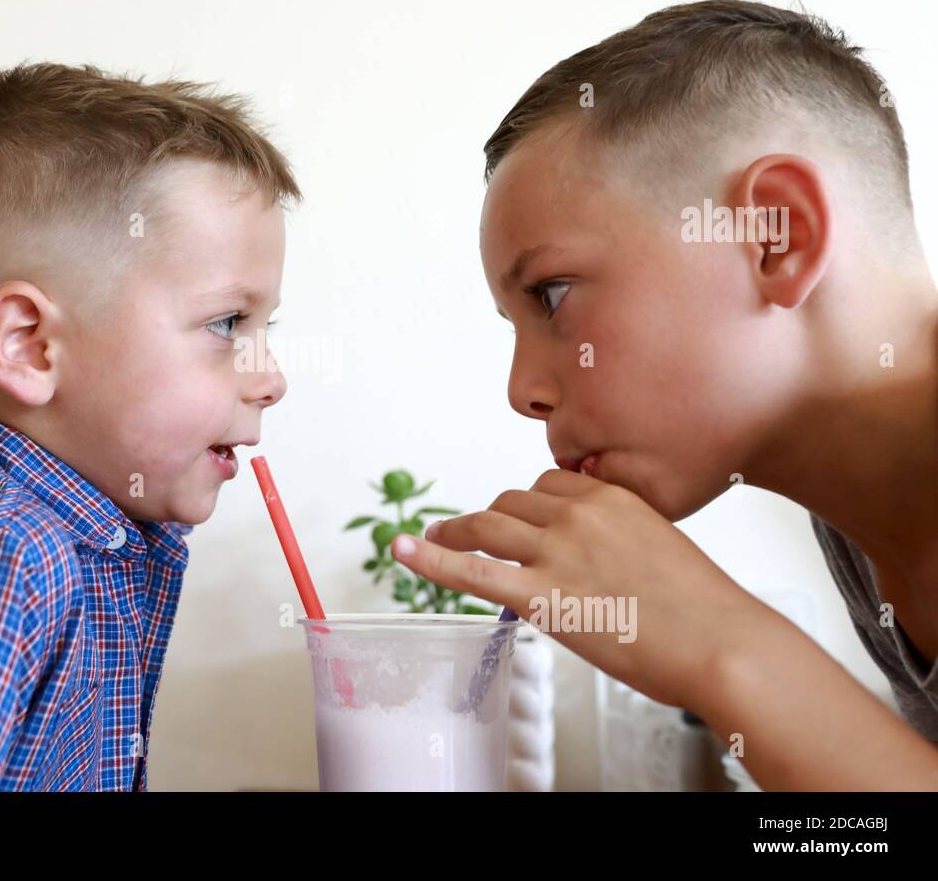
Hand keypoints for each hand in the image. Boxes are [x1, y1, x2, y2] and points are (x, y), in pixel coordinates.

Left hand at [391, 469, 778, 708]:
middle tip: (470, 532)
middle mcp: (578, 513)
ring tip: (435, 540)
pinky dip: (430, 558)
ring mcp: (556, 551)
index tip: (519, 519)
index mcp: (612, 497)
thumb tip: (594, 564)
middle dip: (489, 518)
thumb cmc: (705, 611)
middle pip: (512, 503)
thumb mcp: (663, 552)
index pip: (549, 485)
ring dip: (456, 532)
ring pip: (487, 525)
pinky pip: (470, 570)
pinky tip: (405, 551)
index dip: (528, 505)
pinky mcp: (540, 593)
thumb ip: (620, 544)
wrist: (723, 642)